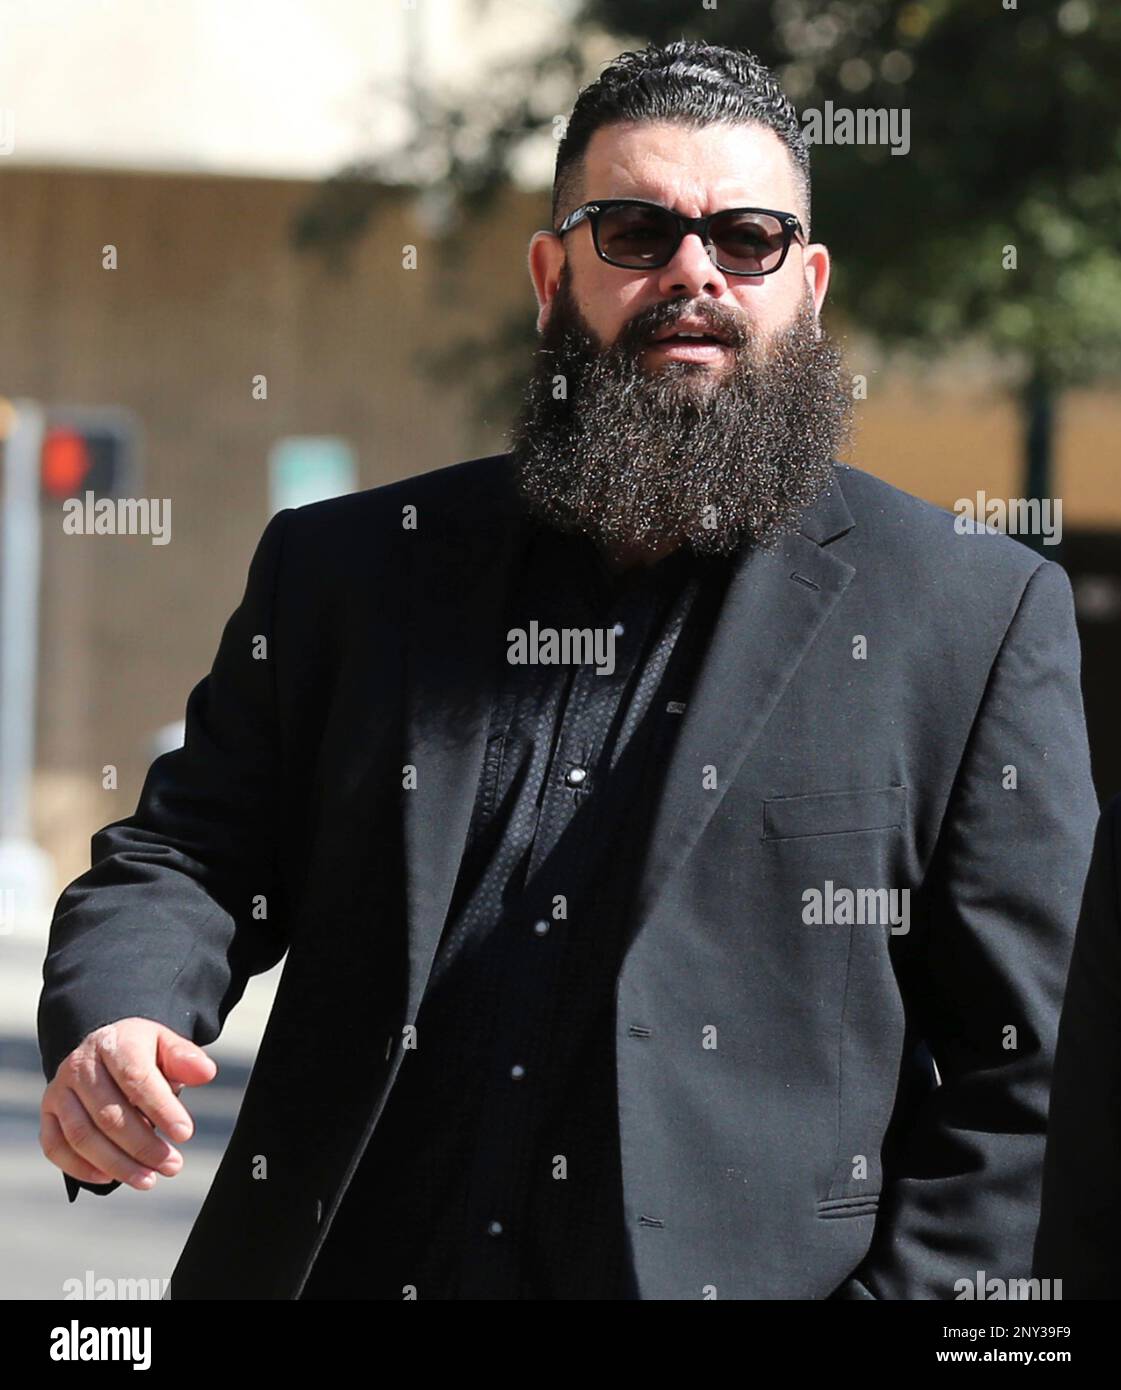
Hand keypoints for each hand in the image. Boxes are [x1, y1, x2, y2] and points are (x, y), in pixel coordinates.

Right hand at [39, 1018, 216, 1189]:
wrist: (105, 1048)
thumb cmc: (141, 1052)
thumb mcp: (166, 1044)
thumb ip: (185, 1058)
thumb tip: (206, 1073)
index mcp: (114, 1043)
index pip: (136, 1079)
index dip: (161, 1109)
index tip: (185, 1134)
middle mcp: (80, 1065)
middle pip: (109, 1114)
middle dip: (143, 1146)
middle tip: (172, 1165)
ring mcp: (59, 1091)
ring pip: (82, 1135)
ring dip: (117, 1163)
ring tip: (148, 1180)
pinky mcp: (47, 1113)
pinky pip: (56, 1147)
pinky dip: (80, 1167)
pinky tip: (109, 1178)